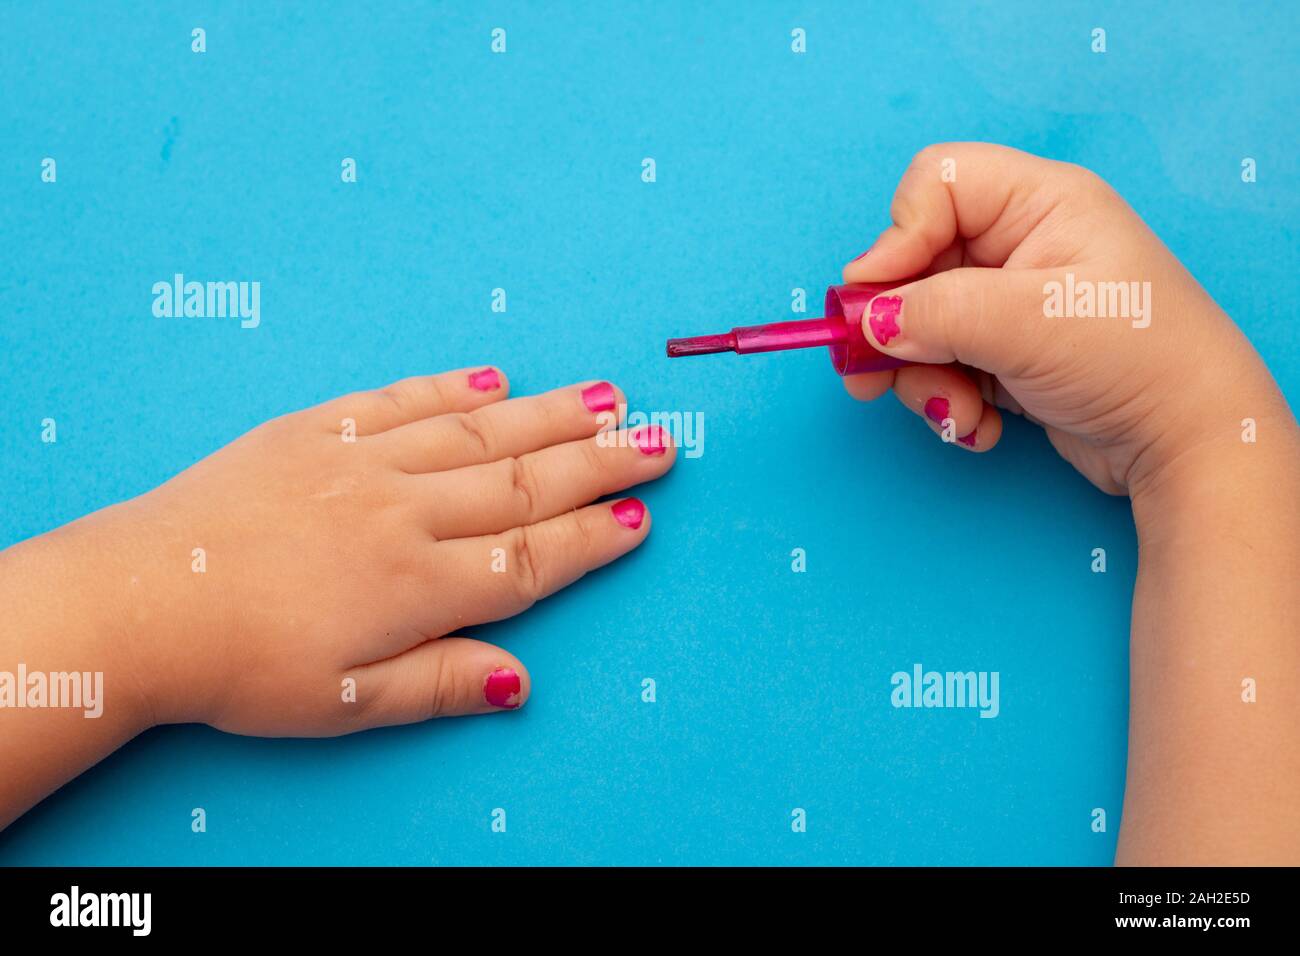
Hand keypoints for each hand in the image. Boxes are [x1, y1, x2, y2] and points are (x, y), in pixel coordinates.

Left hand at [95, 368, 673, 734]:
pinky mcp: (316, 432)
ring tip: (607, 397)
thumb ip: (439, 684)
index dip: (594, 538)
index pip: (532, 556)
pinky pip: (400, 400)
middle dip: (601, 462)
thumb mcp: (345, 703)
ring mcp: (362, 463)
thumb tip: (521, 681)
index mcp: (418, 585)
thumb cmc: (243, 666)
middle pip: (526, 483)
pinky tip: (494, 377)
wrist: (141, 600)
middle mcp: (405, 512)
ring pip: (479, 432)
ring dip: (550, 414)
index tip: (642, 515)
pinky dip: (452, 387)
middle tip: (662, 440)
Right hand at [841, 142, 1290, 498]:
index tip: (873, 303)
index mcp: (1038, 204)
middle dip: (897, 330)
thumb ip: (935, 313)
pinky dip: (948, 399)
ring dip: (924, 379)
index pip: (935, 186)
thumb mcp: (1027, 323)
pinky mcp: (1005, 353)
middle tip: (870, 377)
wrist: (1189, 442)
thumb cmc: (1134, 358)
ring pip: (920, 324)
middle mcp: (1021, 243)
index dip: (896, 239)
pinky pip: (943, 365)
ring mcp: (1011, 302)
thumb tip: (866, 321)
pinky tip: (978, 426)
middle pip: (915, 264)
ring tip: (957, 414)